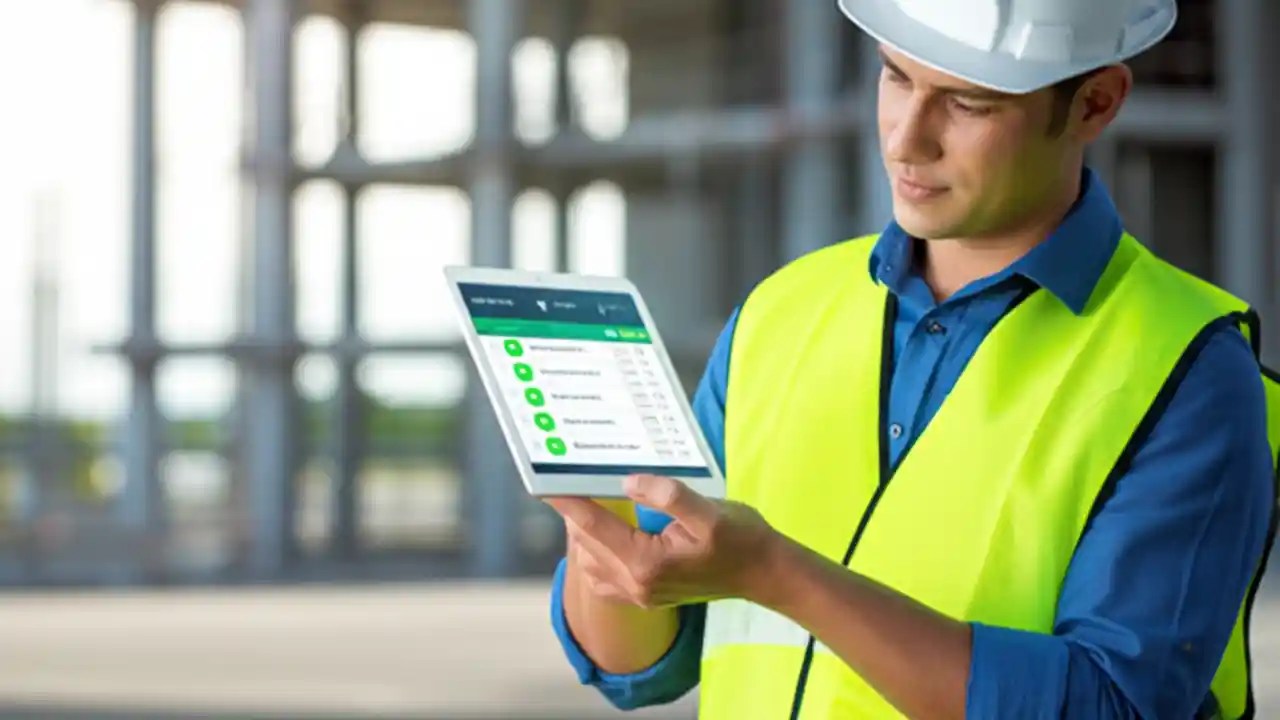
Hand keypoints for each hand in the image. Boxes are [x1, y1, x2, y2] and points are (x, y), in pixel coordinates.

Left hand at [545, 475, 779, 608]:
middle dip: (576, 513)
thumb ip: (668, 495)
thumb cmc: (742, 540)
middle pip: (587, 544)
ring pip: (591, 561)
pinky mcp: (646, 596)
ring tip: (591, 503)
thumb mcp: (710, 511)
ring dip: (586, 534)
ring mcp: (640, 594)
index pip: (593, 527)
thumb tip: (629, 481)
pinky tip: (608, 535)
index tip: (544, 483)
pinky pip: (604, 578)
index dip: (567, 502)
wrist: (765, 574)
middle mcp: (637, 584)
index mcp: (647, 563)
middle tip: (571, 481)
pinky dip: (597, 554)